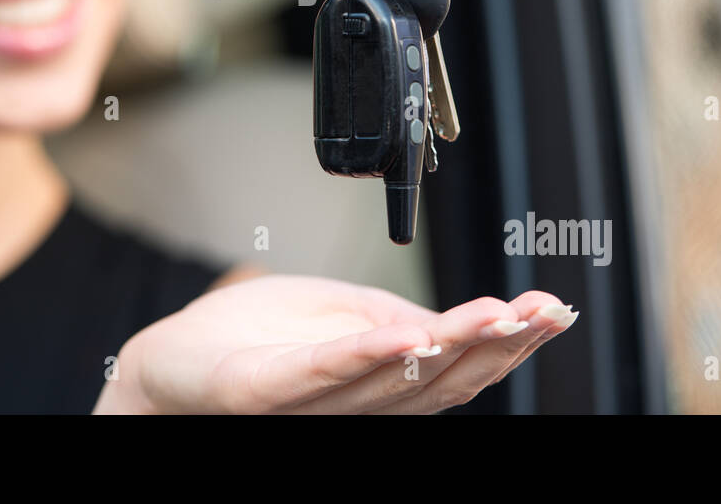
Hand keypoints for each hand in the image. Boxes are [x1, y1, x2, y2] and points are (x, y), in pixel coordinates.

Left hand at [91, 274, 577, 413]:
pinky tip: (405, 337)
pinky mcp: (258, 394)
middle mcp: (350, 408)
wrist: (168, 359)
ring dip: (449, 350)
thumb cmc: (252, 338)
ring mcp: (306, 407)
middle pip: (436, 385)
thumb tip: (460, 321)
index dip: (506, 346)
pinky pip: (319, 375)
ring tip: (496, 317)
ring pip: (391, 385)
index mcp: (374, 387)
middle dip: (495, 348)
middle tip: (543, 314)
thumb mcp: (340, 316)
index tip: (552, 311)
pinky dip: (366, 357)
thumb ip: (393, 322)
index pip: (452, 372)